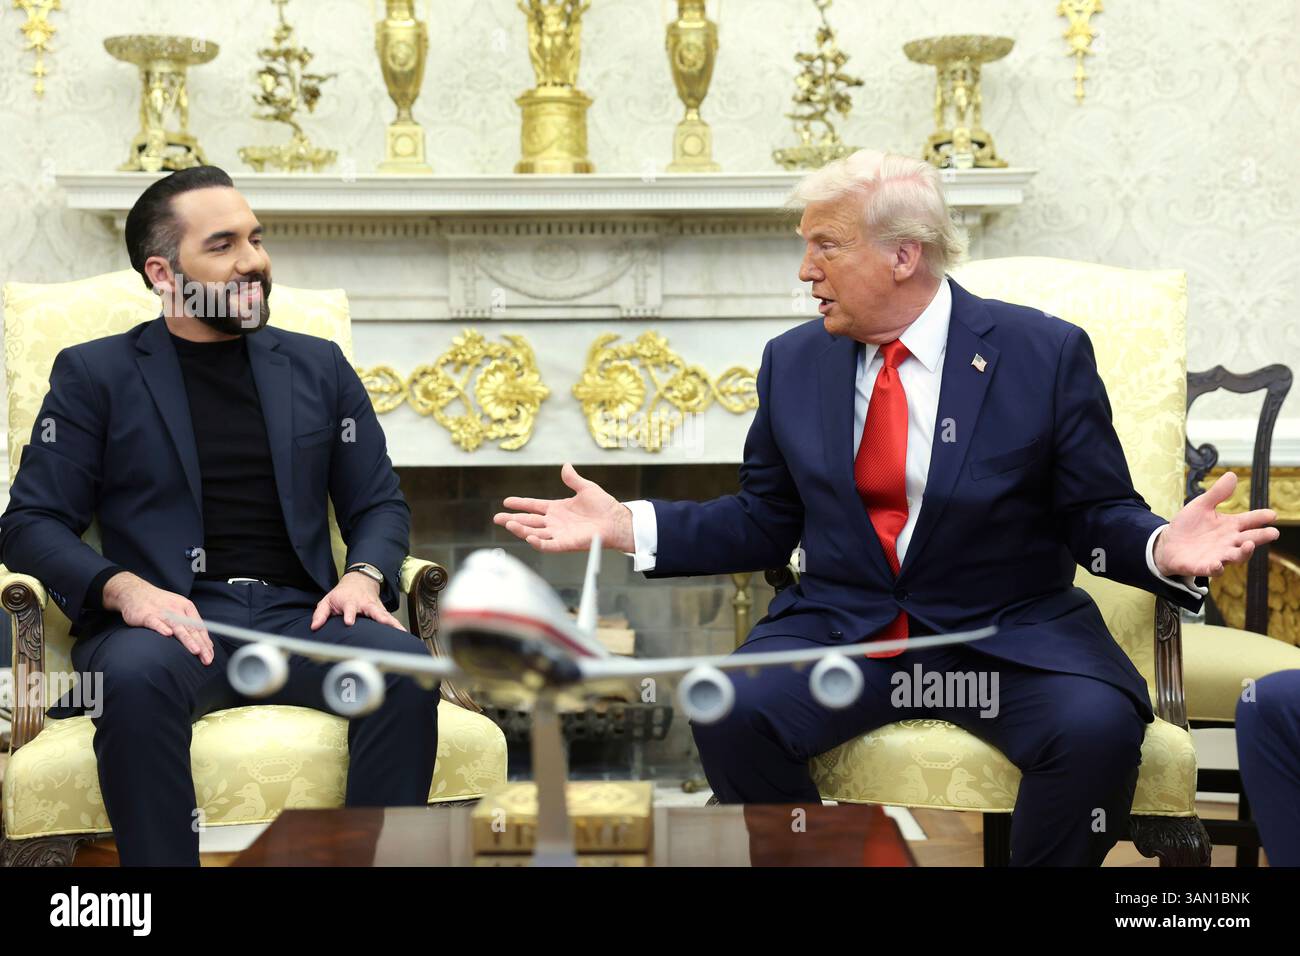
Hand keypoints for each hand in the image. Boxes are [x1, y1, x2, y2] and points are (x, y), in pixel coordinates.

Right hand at [102, 571, 213, 664]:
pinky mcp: (146, 615)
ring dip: (187, 639)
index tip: (210, 656)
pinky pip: (155, 622)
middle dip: (201, 645)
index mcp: (186, 608)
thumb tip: (203, 642)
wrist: (134, 591)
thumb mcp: (178, 609)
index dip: (206, 643)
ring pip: (177, 627)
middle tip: (207, 659)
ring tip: (195, 650)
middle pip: (191, 629)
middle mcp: (176, 610)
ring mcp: (162, 612)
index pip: (199, 628)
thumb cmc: (159, 603)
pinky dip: (162, 628)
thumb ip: (189, 624)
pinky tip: (168, 635)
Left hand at [311, 570, 404, 630]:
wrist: (359, 581)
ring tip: (401, 632)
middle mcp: (365, 604)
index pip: (350, 608)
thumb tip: (315, 627)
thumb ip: (320, 614)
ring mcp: (375, 607)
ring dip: (393, 623)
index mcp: (350, 602)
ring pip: (385, 615)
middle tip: (385, 624)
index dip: (350, 614)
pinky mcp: (382, 611)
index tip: (349, 622)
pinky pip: (390, 619)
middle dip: (379, 618)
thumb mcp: (327, 601)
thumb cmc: (342, 594)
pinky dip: (397, 625)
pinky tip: (404, 633)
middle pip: (373, 611)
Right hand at [494, 462, 634, 553]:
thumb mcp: (586, 488)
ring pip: (534, 533)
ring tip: (508, 524)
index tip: (506, 501)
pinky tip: (529, 537)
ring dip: (521, 529)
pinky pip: (549, 545)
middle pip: (529, 521)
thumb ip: (573, 479)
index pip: (533, 506)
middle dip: (512, 519)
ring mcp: (559, 533)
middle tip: (497, 518)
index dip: (520, 503)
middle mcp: (555, 522)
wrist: (616, 521)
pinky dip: (538, 542)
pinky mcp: (566, 543)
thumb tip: (566, 466)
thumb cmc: (604, 506)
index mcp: (557, 509)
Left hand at [1154, 472, 1279, 577]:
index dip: (1261, 517)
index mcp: (1230, 526)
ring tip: (1249, 545)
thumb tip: (1232, 474)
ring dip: (1244, 552)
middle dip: (1261, 537)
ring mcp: (1218, 555)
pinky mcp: (1203, 566)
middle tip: (1273, 533)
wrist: (1167, 544)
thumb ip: (1217, 493)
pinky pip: (1213, 569)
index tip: (1272, 514)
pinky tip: (1217, 564)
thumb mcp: (1201, 505)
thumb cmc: (1189, 525)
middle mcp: (1228, 542)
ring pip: (1236, 556)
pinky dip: (1216, 568)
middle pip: (1249, 540)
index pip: (1249, 521)